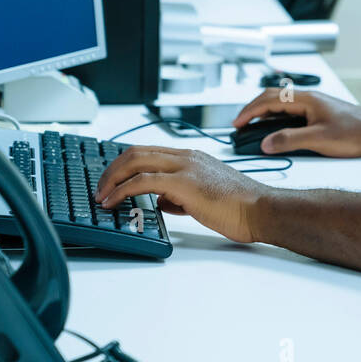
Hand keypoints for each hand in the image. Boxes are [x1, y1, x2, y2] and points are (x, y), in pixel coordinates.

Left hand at [95, 146, 265, 242]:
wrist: (261, 210)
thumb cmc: (240, 207)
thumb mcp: (203, 198)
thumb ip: (180, 195)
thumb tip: (161, 201)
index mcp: (192, 158)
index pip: (148, 152)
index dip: (124, 165)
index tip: (111, 181)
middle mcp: (187, 157)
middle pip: (136, 151)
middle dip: (111, 170)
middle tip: (100, 189)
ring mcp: (185, 166)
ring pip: (135, 160)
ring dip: (111, 179)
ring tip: (101, 196)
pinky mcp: (184, 182)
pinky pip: (143, 180)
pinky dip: (122, 190)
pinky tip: (114, 202)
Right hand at [232, 89, 360, 157]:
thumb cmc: (357, 133)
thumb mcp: (319, 140)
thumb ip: (289, 140)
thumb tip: (264, 143)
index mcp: (306, 99)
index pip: (269, 100)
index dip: (249, 111)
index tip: (236, 124)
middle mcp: (309, 98)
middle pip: (273, 98)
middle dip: (253, 110)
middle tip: (239, 125)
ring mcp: (315, 105)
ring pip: (283, 105)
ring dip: (265, 114)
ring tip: (253, 128)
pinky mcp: (321, 114)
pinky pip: (292, 113)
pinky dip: (278, 120)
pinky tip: (277, 131)